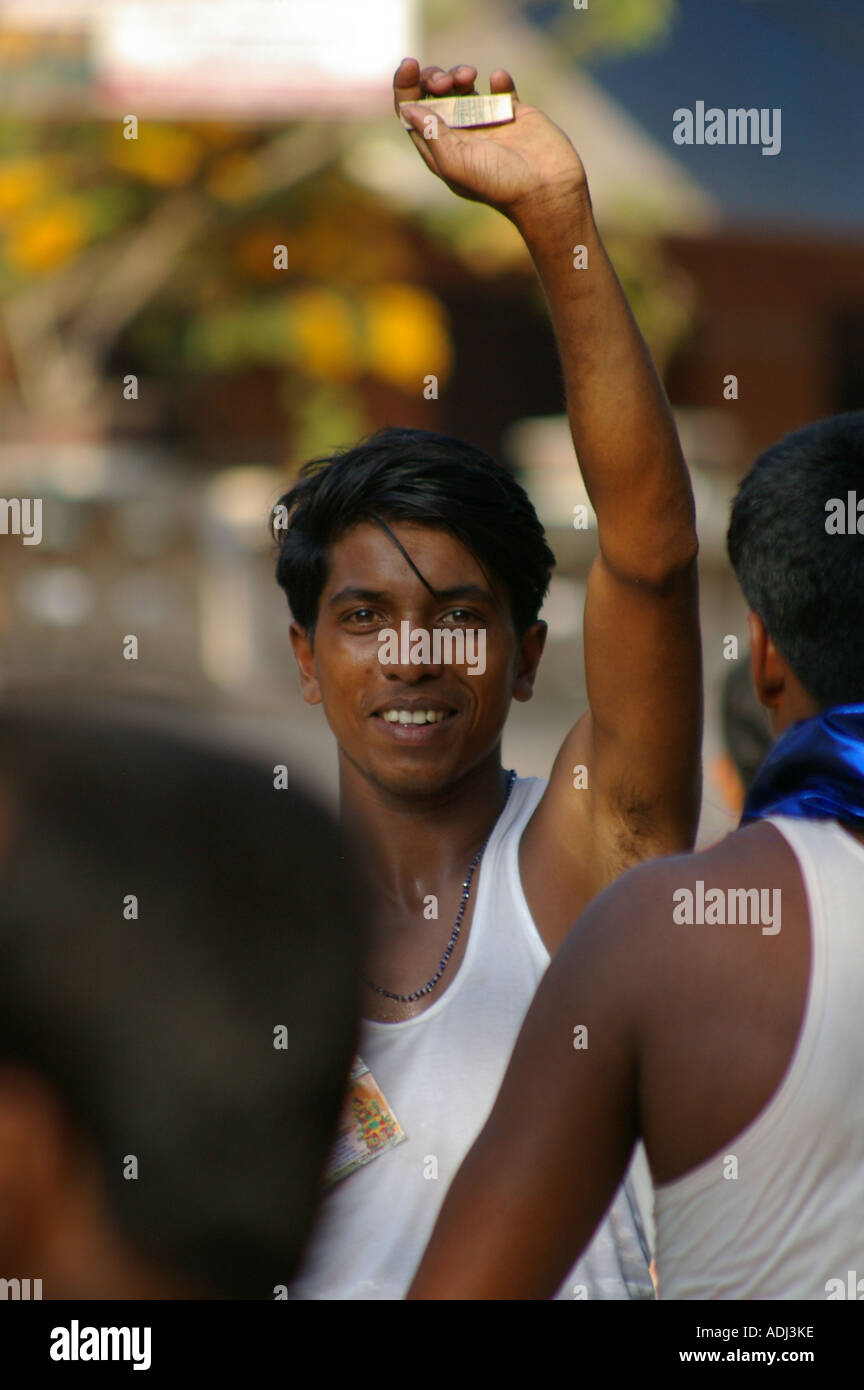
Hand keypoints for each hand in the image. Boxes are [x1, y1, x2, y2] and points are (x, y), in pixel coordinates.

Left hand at [393, 58, 587, 220]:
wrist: (547, 188)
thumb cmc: (499, 183)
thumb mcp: (456, 162)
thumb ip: (432, 133)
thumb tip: (408, 108)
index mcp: (441, 150)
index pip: (413, 114)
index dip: (406, 87)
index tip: (410, 65)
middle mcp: (461, 136)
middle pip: (435, 97)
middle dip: (434, 78)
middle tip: (446, 81)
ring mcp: (487, 123)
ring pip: (463, 87)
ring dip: (460, 73)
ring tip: (469, 75)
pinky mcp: (514, 114)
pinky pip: (500, 88)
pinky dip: (498, 79)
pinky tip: (498, 80)